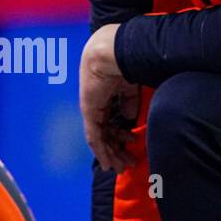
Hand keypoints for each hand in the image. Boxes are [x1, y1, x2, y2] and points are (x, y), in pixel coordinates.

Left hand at [79, 23, 139, 172]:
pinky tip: (107, 163)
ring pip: (100, 140)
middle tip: (126, 164)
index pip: (110, 123)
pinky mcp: (89, 113)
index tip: (131, 146)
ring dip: (110, 155)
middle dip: (116, 151)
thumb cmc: (122, 64)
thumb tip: (129, 118)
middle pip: (105, 134)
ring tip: (120, 167)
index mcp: (104, 97)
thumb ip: (128, 103)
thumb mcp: (129, 88)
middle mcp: (95, 106)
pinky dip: (101, 152)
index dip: (120, 137)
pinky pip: (94, 138)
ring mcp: (91, 111)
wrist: (111, 54)